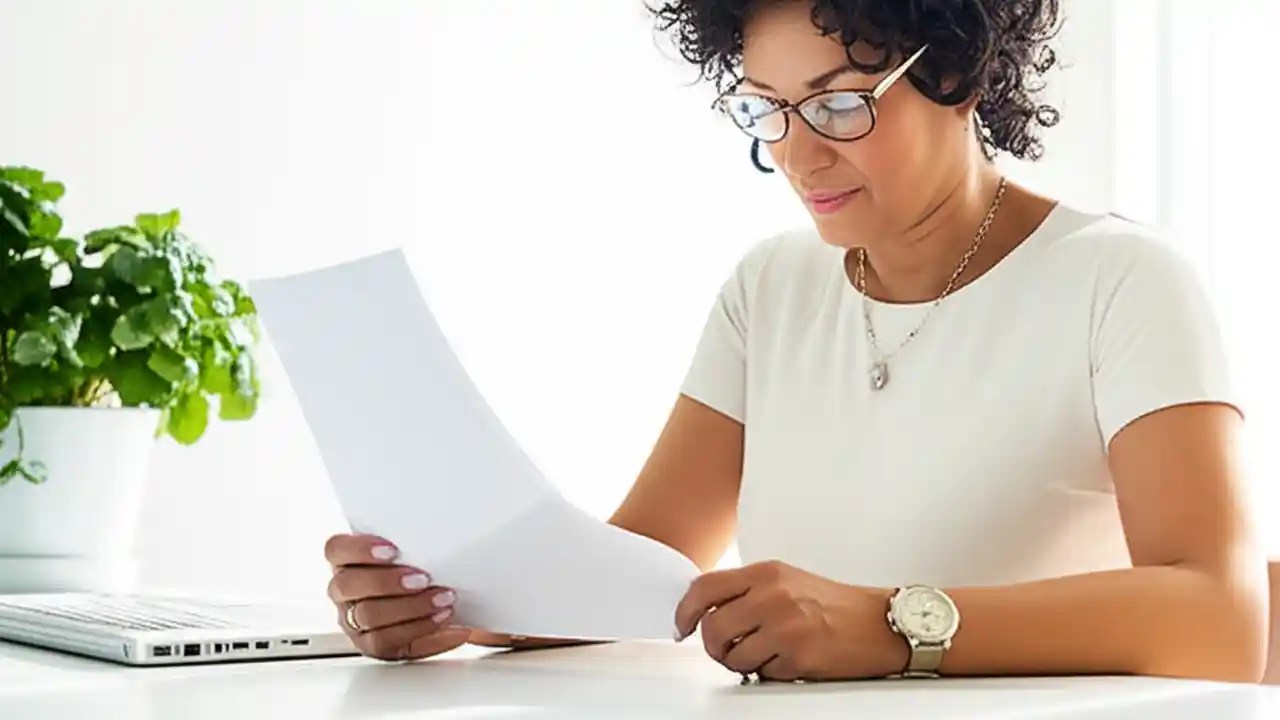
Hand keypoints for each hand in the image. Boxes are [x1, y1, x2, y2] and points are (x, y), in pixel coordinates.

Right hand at [324, 533, 469, 660]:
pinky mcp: (372, 645)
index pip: (337, 549)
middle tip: (422, 578)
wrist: (434, 610)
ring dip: (410, 607)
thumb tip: (440, 531)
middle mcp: (345, 593)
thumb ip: (410, 544)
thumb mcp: (411, 554)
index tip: (392, 549)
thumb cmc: (416, 573)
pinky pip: (388, 641)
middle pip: (348, 585)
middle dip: (387, 581)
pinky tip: (442, 618)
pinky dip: (420, 629)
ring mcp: (354, 621)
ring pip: (369, 616)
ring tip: (442, 599)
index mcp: (347, 562)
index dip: (359, 549)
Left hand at [673, 561, 907, 680]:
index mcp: (766, 573)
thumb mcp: (786, 581)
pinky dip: (770, 673)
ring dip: (742, 663)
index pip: (704, 587)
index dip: (685, 611)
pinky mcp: (798, 654)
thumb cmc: (834, 604)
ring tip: (764, 655)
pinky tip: (789, 660)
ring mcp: (785, 624)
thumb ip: (747, 590)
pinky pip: (762, 673)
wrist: (879, 623)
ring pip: (733, 655)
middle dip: (715, 647)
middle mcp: (772, 594)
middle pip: (712, 627)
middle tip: (727, 652)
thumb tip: (706, 610)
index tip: (683, 627)